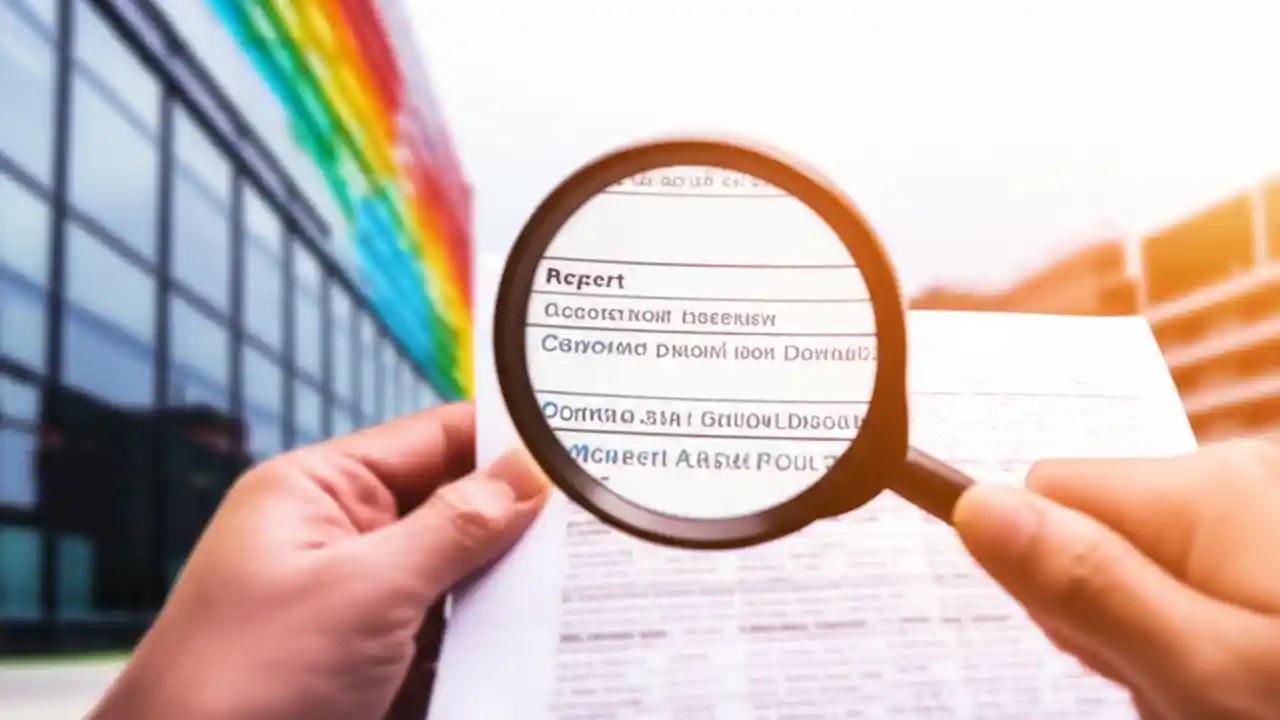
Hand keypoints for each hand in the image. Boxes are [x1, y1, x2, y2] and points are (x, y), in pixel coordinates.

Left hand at [88, 402, 548, 719]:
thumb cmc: (242, 682)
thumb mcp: (364, 591)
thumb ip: (454, 528)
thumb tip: (524, 477)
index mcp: (319, 492)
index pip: (432, 438)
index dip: (506, 438)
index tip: (579, 445)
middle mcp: (341, 538)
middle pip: (454, 507)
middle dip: (520, 521)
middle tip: (599, 524)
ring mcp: (359, 605)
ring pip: (460, 577)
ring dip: (511, 587)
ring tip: (584, 581)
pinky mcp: (374, 663)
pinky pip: (449, 636)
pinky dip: (491, 642)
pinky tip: (540, 641)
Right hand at [953, 439, 1279, 718]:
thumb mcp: (1200, 667)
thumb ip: (1088, 588)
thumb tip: (973, 506)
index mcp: (1201, 484)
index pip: (1042, 496)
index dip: (1055, 583)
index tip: (1122, 646)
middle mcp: (1224, 473)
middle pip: (1083, 535)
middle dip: (1108, 618)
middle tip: (1184, 685)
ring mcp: (1251, 507)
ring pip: (1126, 568)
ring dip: (1149, 638)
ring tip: (1218, 693)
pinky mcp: (1259, 542)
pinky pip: (1177, 581)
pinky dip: (1191, 639)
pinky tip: (1236, 680)